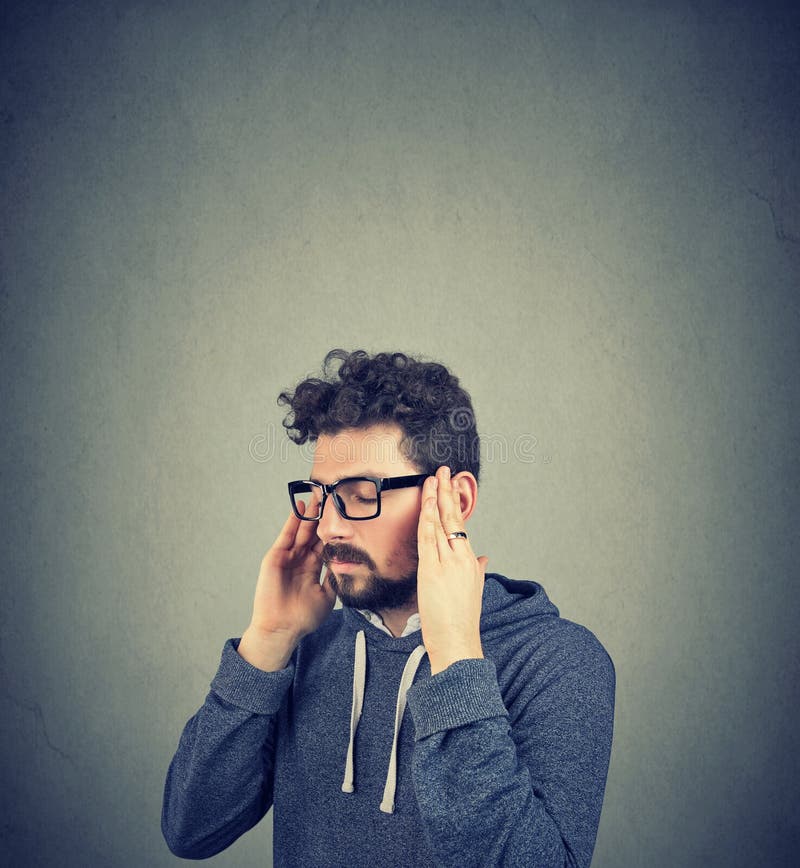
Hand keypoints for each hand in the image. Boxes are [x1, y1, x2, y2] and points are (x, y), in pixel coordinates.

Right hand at [239, 496, 335, 670]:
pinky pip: (286, 535)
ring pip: (301, 531)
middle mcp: (300, 561)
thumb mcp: (328, 596)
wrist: (282, 628)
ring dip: (309, 514)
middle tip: (331, 498)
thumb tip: (350, 566)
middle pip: (313, 534)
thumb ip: (336, 579)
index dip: (334, 532)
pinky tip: (300, 508)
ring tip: (317, 495)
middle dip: (322, 517)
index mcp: (312, 569)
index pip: (325, 545)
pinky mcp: (276, 557)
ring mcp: (288, 558)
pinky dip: (292, 521)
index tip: (343, 517)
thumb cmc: (303, 618)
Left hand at [416, 466, 488, 674]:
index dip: (454, 502)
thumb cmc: (462, 621)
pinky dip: (427, 520)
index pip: (460, 524)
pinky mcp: (432, 571)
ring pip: (439, 525)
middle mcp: (461, 559)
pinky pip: (428, 540)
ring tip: (431, 480)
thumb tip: (483, 558)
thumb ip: (477, 570)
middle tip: (442, 471)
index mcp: (470, 562)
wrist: (457, 642)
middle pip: (451, 518)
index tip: (450, 485)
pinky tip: (425, 505)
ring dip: (434, 500)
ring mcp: (447, 564)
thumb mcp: (474, 591)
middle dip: (445, 492)